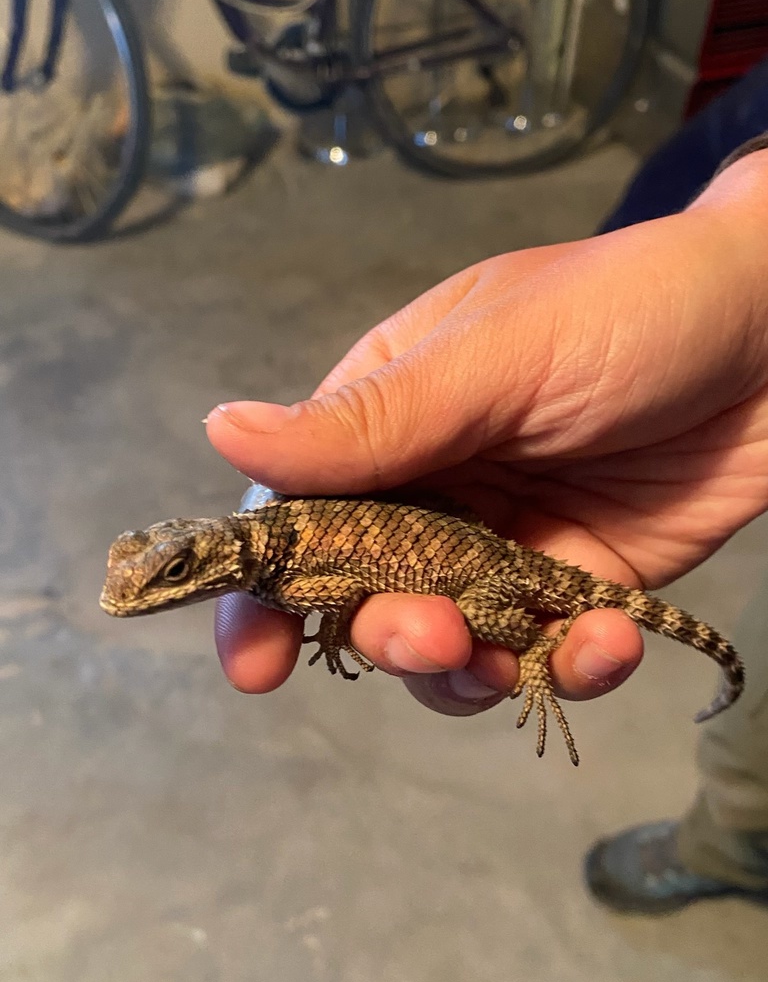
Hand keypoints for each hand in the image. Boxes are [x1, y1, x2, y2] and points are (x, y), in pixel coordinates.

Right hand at [207, 151, 767, 714]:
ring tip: (512, 655)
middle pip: (365, 596)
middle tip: (430, 639)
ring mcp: (503, 546)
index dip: (266, 591)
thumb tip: (221, 433)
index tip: (255, 662)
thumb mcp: (499, 355)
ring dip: (466, 672)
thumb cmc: (631, 310)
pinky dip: (567, 669)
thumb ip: (373, 417)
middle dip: (384, 637)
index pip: (298, 513)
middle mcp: (434, 491)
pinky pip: (546, 655)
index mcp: (388, 422)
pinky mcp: (578, 587)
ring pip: (448, 645)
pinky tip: (608, 642)